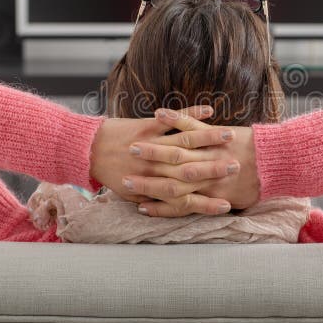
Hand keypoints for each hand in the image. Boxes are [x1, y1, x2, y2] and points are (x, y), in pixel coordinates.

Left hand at [90, 105, 237, 214]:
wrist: (85, 152)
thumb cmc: (108, 175)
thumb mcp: (129, 194)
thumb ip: (149, 201)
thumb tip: (168, 212)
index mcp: (154, 186)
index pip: (187, 199)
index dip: (208, 204)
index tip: (228, 205)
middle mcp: (157, 167)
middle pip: (193, 169)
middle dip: (217, 169)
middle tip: (237, 168)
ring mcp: (154, 144)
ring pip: (188, 143)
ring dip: (211, 140)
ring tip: (231, 139)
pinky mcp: (148, 126)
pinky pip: (173, 119)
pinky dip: (192, 113)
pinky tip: (210, 110)